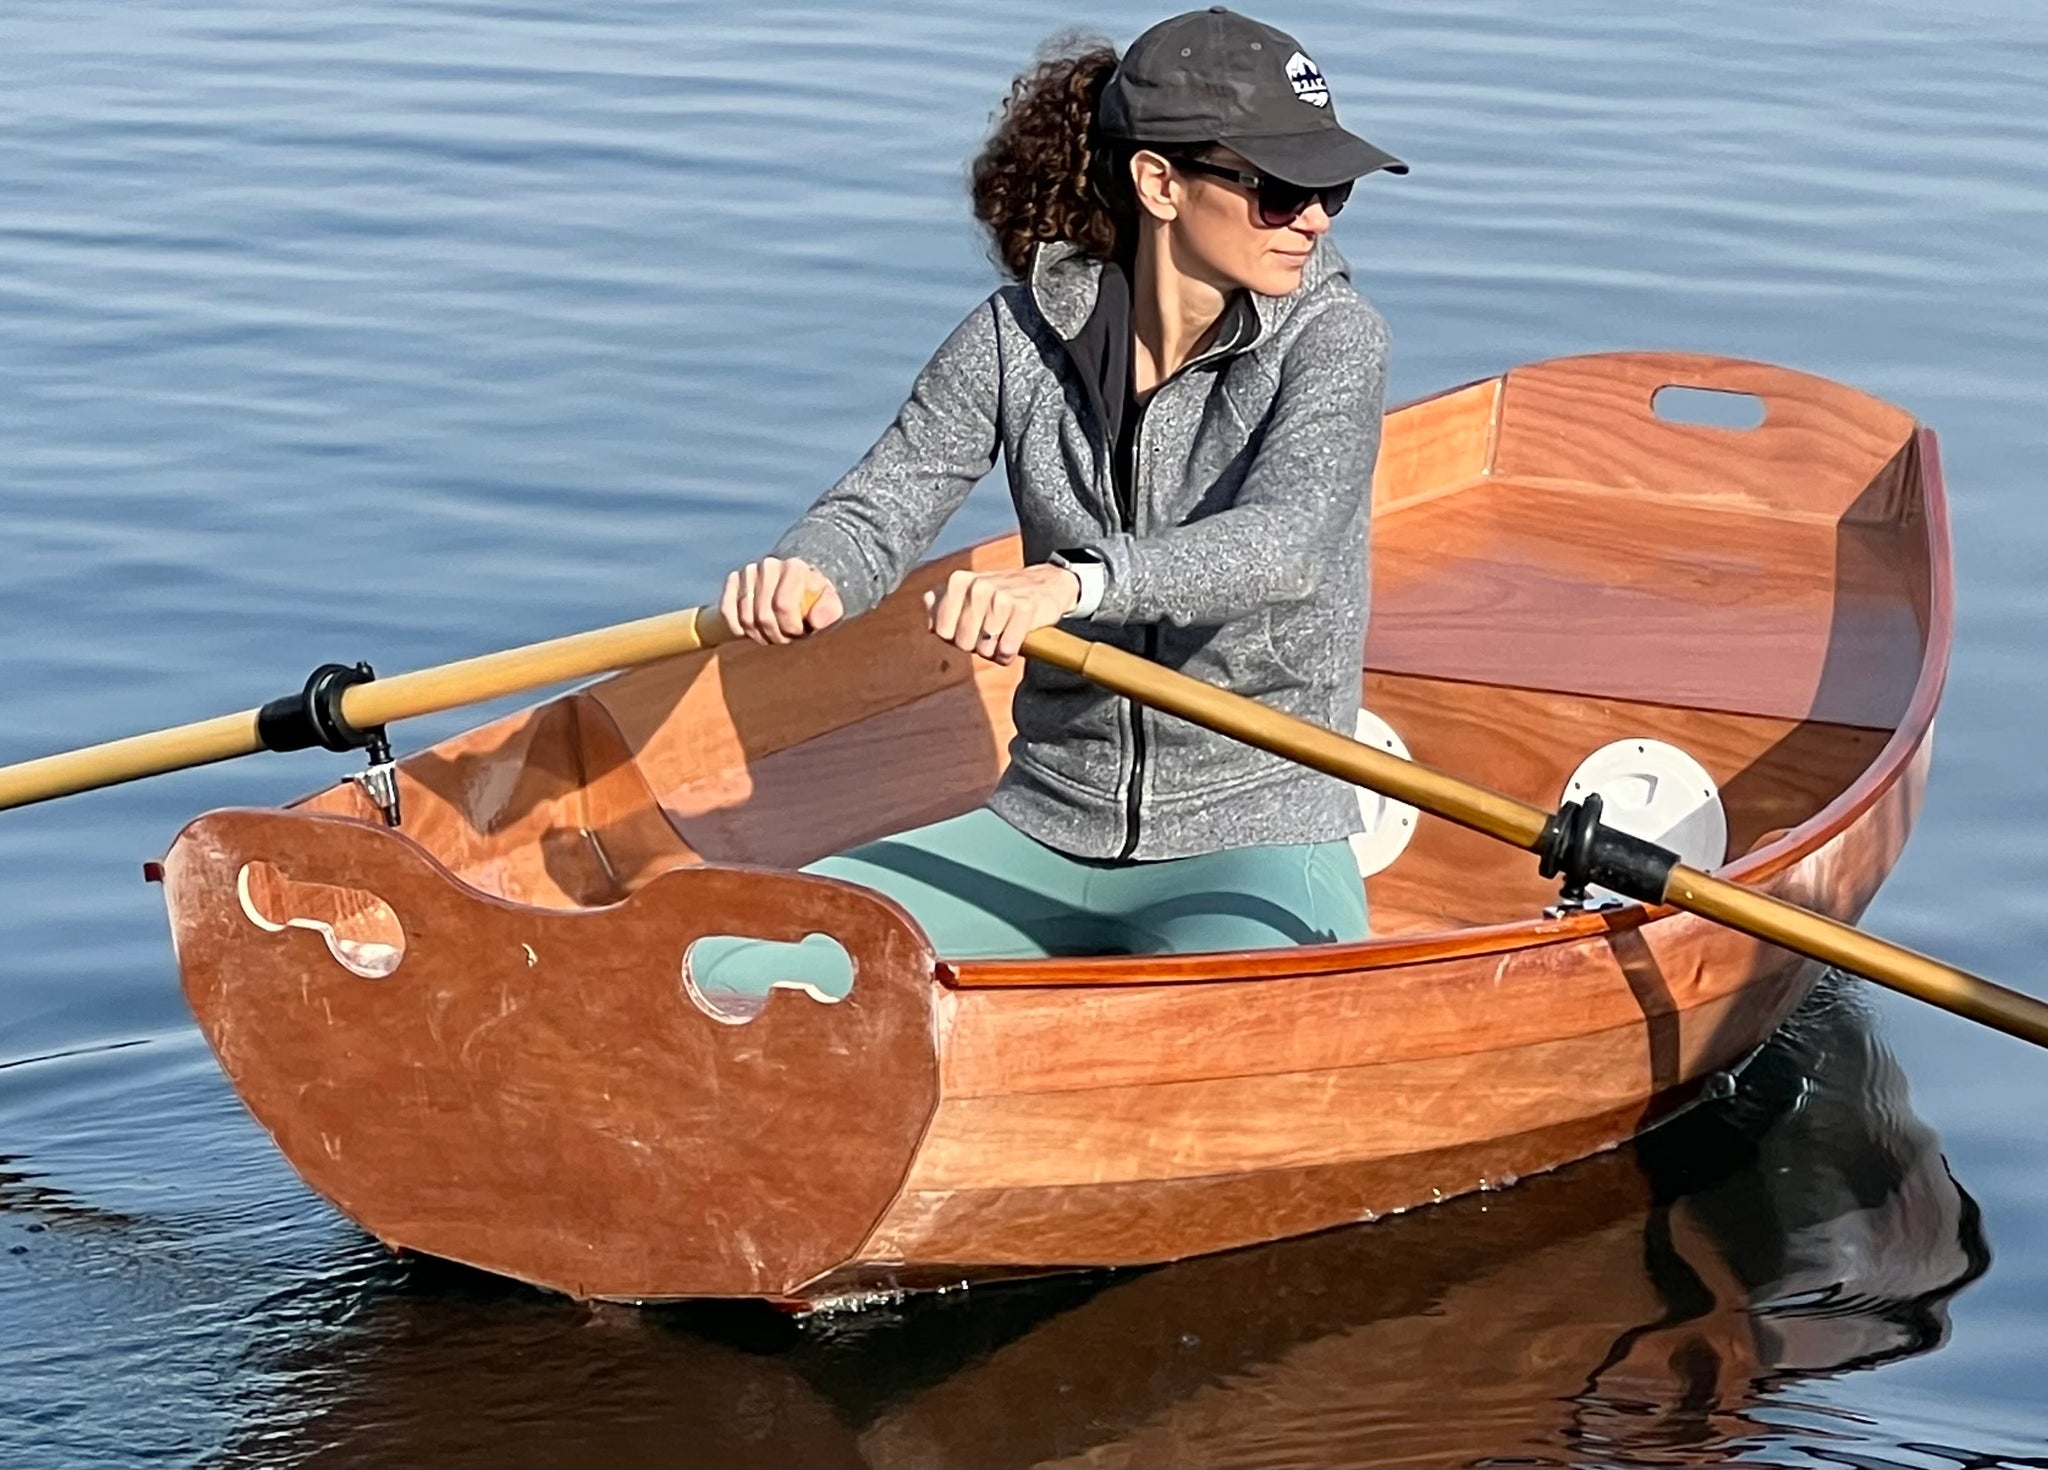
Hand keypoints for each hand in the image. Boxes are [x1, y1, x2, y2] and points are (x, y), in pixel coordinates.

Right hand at [720, 556, 843, 644]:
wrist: (796, 588)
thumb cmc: (814, 601)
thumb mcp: (830, 605)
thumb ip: (829, 611)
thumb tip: (815, 621)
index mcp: (795, 568)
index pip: (783, 606)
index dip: (791, 628)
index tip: (801, 633)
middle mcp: (769, 565)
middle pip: (763, 616)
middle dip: (777, 635)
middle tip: (787, 637)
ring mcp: (748, 571)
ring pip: (746, 617)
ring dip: (760, 635)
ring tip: (774, 634)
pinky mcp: (733, 580)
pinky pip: (727, 611)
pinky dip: (738, 628)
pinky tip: (751, 631)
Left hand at [923, 564, 1081, 664]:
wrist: (1044, 583)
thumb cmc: (999, 595)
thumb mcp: (967, 591)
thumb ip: (941, 601)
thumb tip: (928, 602)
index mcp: (959, 581)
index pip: (943, 632)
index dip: (957, 638)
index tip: (970, 629)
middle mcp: (978, 586)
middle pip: (964, 643)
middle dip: (976, 645)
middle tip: (989, 633)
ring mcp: (1001, 597)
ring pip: (986, 648)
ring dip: (995, 649)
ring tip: (1003, 634)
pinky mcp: (1024, 609)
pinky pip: (1007, 650)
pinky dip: (1009, 653)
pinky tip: (1014, 642)